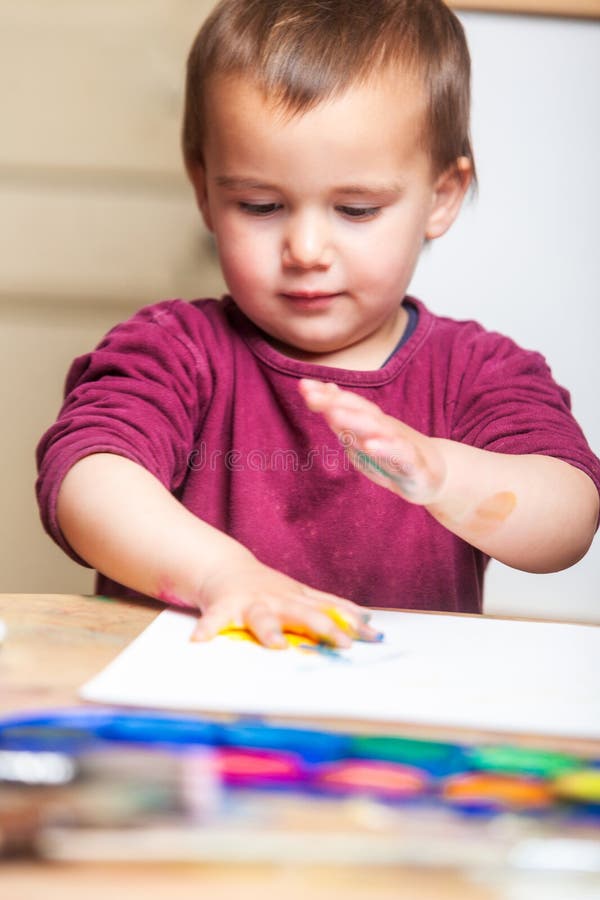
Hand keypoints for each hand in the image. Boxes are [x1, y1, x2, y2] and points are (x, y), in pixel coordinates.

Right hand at [191, 548, 380, 648]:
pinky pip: (215, 619)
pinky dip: (208, 629)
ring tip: (277, 645)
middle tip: (343, 643)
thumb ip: (331, 608)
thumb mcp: (302, 595)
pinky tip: (200, 642)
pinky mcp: (224, 607)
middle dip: (324, 627)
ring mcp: (252, 602)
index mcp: (298, 599)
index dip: (351, 622)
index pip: (331, 609)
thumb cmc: (269, 590)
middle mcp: (278, 600)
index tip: (373, 636)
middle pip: (305, 613)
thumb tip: (369, 621)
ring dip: (270, 630)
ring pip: (263, 617)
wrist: (226, 569)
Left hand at [299, 379, 445, 504]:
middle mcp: (385, 428)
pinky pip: (399, 454)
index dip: (326, 395)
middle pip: (360, 412)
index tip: (302, 385)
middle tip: (310, 396)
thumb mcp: (363, 438)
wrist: (434, 475)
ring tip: (333, 414)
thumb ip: (343, 418)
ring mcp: (400, 444)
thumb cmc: (392, 455)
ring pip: (377, 429)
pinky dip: (385, 448)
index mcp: (372, 422)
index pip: (348, 404)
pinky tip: (370, 445)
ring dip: (355, 420)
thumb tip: (323, 392)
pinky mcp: (413, 465)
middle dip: (335, 403)